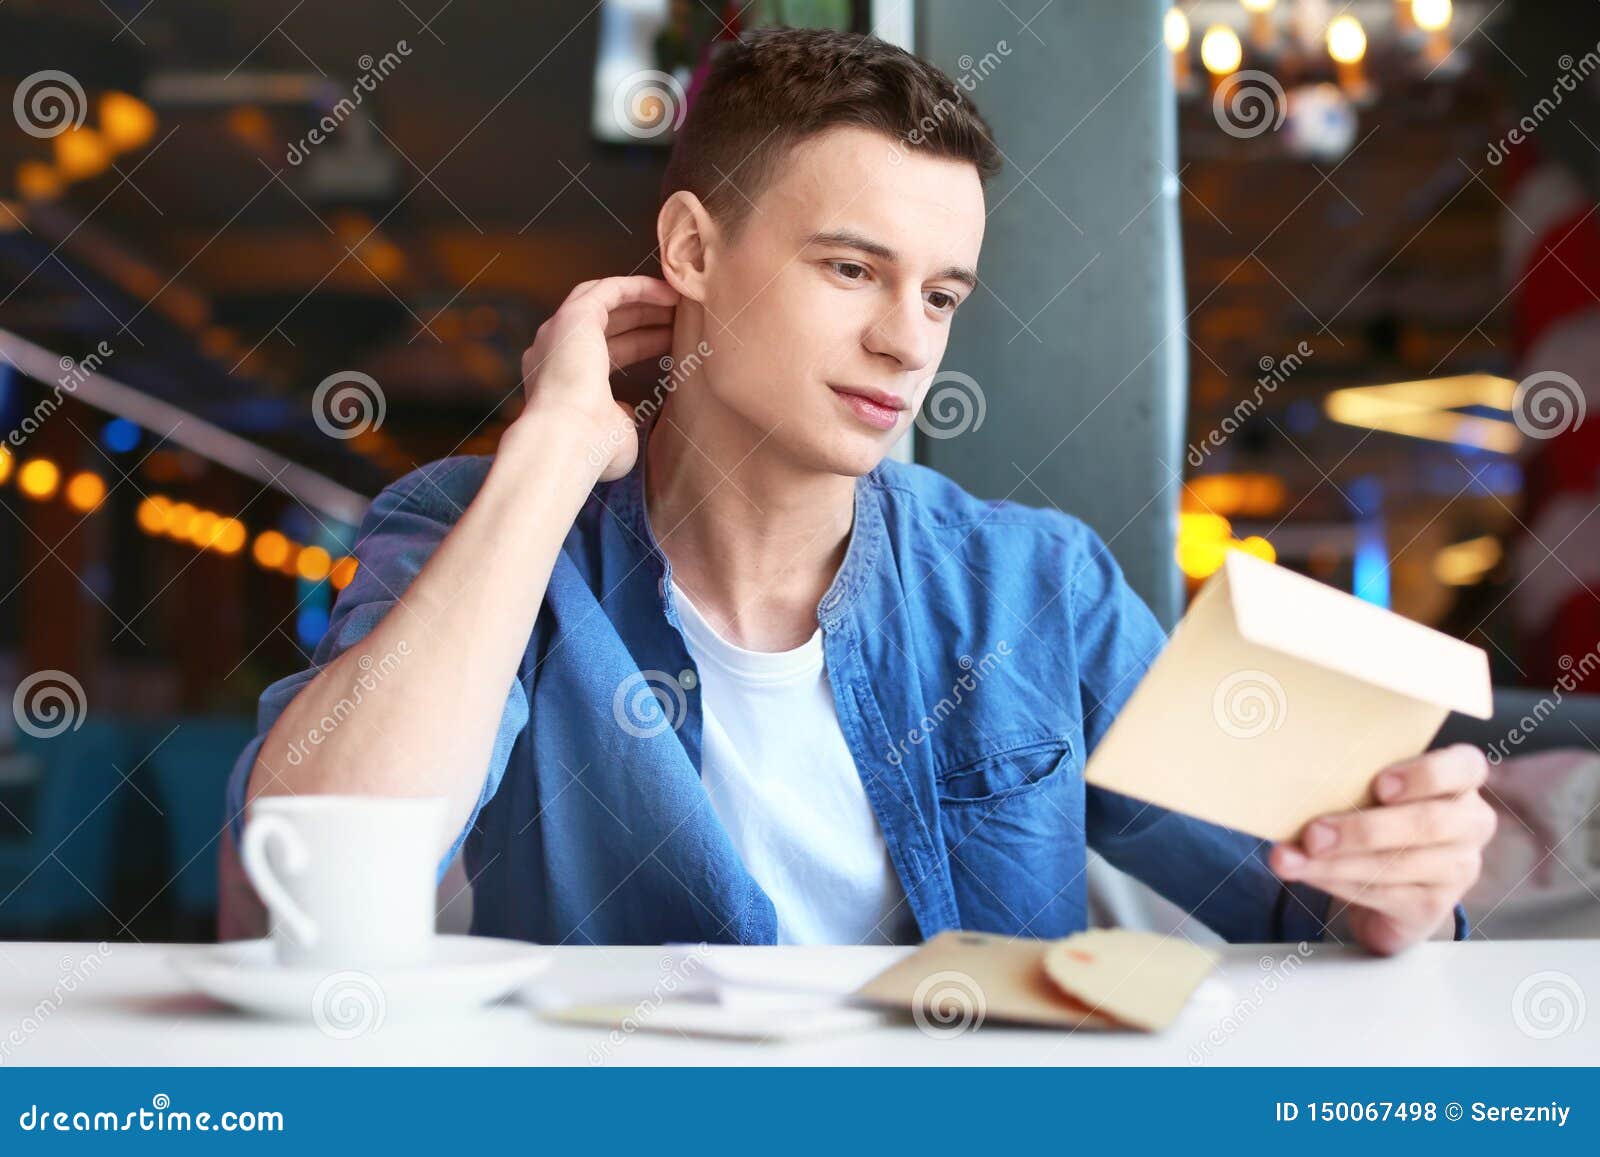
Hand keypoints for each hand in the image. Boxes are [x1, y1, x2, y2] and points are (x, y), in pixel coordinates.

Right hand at [516, 276, 679, 480]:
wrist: (565, 441)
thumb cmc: (590, 450)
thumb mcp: (612, 432)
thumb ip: (618, 418)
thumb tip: (627, 411)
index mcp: (563, 379)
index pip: (607, 352)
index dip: (641, 345)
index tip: (672, 344)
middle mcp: (556, 351)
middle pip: (606, 323)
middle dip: (644, 318)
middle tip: (678, 319)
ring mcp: (561, 331)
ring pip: (605, 300)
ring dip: (642, 299)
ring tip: (678, 301)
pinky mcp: (574, 316)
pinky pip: (609, 289)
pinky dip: (638, 287)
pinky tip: (668, 292)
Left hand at [1268, 744, 1496, 955]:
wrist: (1391, 886)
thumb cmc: (1381, 817)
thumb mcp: (1377, 790)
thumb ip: (1359, 779)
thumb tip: (1299, 776)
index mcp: (1461, 781)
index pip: (1467, 767)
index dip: (1426, 775)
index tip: (1380, 785)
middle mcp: (1471, 824)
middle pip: (1428, 823)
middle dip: (1364, 829)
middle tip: (1313, 834)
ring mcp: (1458, 868)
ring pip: (1399, 864)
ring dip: (1338, 862)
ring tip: (1291, 859)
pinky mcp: (1434, 905)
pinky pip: (1383, 894)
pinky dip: (1337, 882)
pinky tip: (1307, 873)